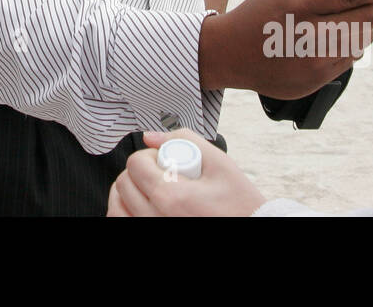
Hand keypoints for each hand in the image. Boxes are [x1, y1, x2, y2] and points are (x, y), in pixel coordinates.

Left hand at [108, 129, 266, 216]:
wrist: (255, 227)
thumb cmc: (240, 204)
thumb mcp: (220, 164)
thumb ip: (184, 140)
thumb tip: (151, 136)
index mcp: (171, 197)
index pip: (135, 164)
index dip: (150, 156)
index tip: (167, 161)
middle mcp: (156, 218)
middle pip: (124, 184)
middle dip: (140, 172)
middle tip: (164, 175)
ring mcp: (153, 229)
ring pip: (118, 207)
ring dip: (129, 192)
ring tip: (152, 190)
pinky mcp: (154, 237)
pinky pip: (123, 223)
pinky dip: (127, 211)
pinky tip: (146, 205)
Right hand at [198, 0, 372, 94]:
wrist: (229, 55)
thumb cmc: (258, 14)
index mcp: (298, 5)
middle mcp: (308, 36)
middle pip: (366, 20)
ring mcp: (313, 64)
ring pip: (362, 41)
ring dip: (362, 26)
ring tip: (339, 19)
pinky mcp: (316, 82)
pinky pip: (350, 60)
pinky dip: (347, 45)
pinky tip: (325, 39)